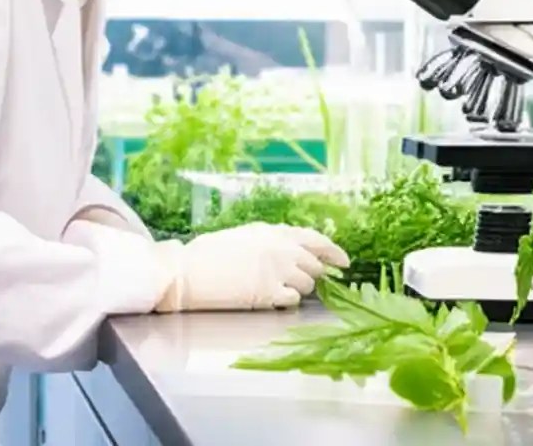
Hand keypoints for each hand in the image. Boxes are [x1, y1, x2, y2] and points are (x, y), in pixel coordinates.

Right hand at [152, 223, 349, 311]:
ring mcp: (277, 271)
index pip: (316, 239)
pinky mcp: (269, 294)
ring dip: (298, 288)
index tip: (344, 262)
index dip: (334, 252)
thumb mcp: (245, 235)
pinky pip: (293, 299)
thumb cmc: (209, 253)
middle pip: (315, 265)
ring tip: (275, 288)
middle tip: (300, 280)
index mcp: (274, 231)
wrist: (188, 272)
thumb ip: (271, 240)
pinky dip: (286, 300)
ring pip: (307, 284)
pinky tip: (271, 297)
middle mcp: (281, 249)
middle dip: (311, 274)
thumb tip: (291, 249)